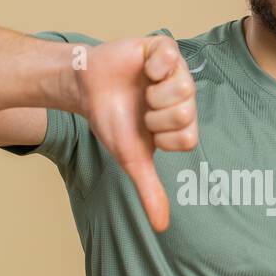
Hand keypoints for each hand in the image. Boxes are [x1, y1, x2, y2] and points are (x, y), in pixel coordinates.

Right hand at [73, 34, 198, 230]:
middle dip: (155, 115)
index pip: (189, 137)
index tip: (147, 130)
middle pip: (187, 112)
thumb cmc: (112, 121)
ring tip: (142, 89)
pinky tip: (143, 68)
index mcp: (183, 122)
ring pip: (182, 86)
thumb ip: (150, 190)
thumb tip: (162, 227)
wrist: (86, 89)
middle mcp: (185, 95)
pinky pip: (170, 56)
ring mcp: (177, 70)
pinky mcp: (164, 47)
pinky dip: (151, 66)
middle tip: (143, 108)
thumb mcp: (132, 160)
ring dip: (152, 92)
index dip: (162, 136)